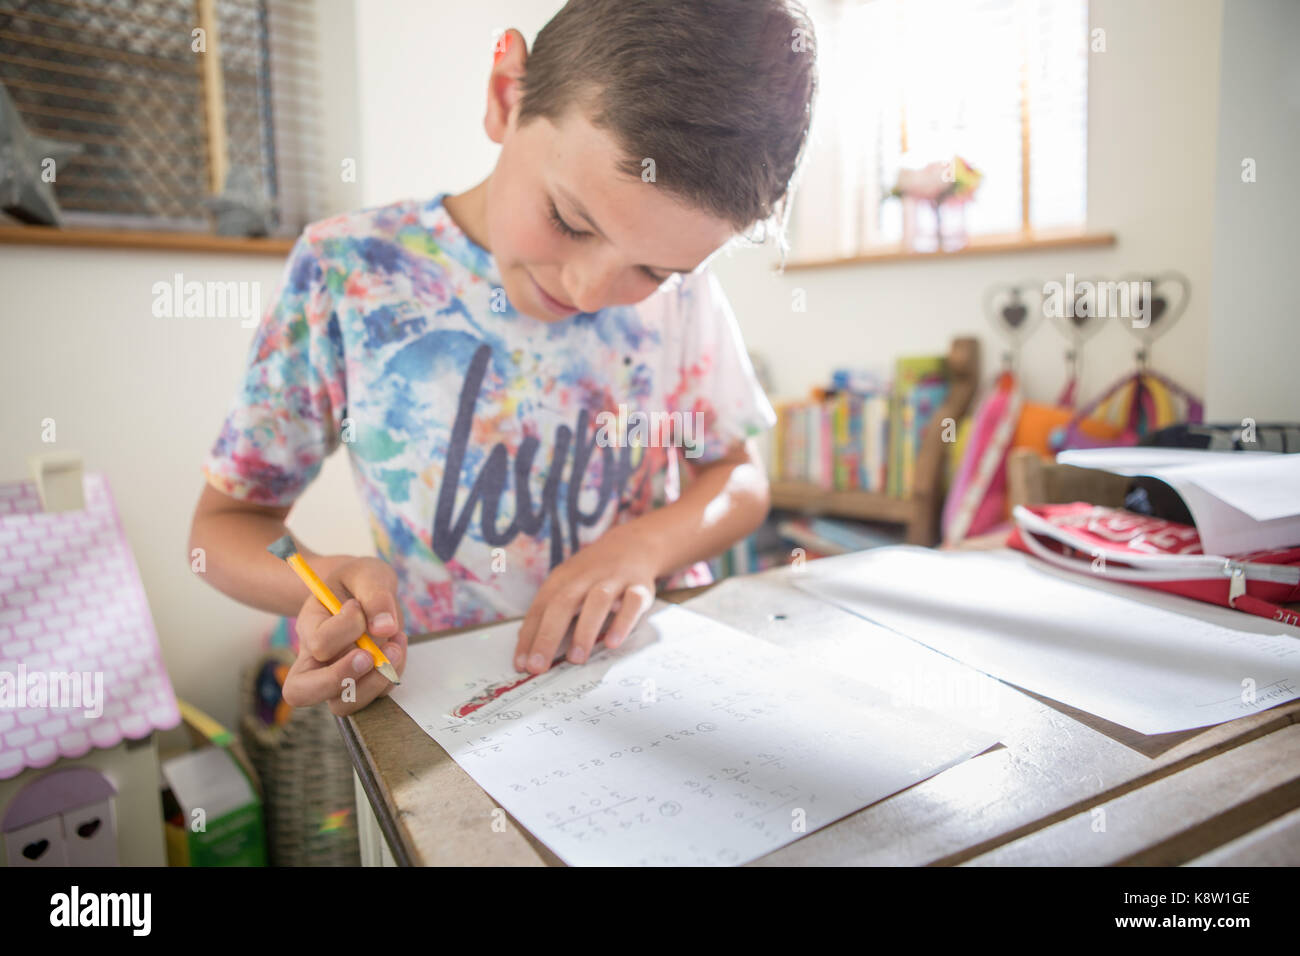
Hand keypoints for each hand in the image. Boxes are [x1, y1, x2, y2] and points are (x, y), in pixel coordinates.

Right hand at [282, 556, 407, 715]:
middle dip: (340, 678)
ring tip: (395, 647)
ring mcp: (337, 676)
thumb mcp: (366, 574)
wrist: (363, 591)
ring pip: (341, 705)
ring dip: (374, 682)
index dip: (346, 628)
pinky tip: (398, 644)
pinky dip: (393, 674)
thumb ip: (375, 594)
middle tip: (369, 656)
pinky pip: (375, 695)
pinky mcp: (362, 683)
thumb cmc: (359, 581)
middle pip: (301, 692)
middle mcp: (315, 659)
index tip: (357, 605)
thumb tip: (385, 628)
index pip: (319, 643)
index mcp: (309, 627)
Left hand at [513, 525, 659, 674]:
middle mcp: (586, 577)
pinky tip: (612, 643)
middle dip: (548, 636)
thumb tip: (526, 646)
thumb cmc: (593, 574)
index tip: (522, 664)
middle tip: (539, 666)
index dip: (529, 636)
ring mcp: (614, 580)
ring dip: (584, 630)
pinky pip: (632, 603)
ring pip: (598, 601)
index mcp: (563, 579)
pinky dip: (622, 623)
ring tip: (575, 659)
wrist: (632, 544)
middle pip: (563, 603)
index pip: (541, 608)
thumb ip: (548, 613)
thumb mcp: (567, 584)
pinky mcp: (639, 587)